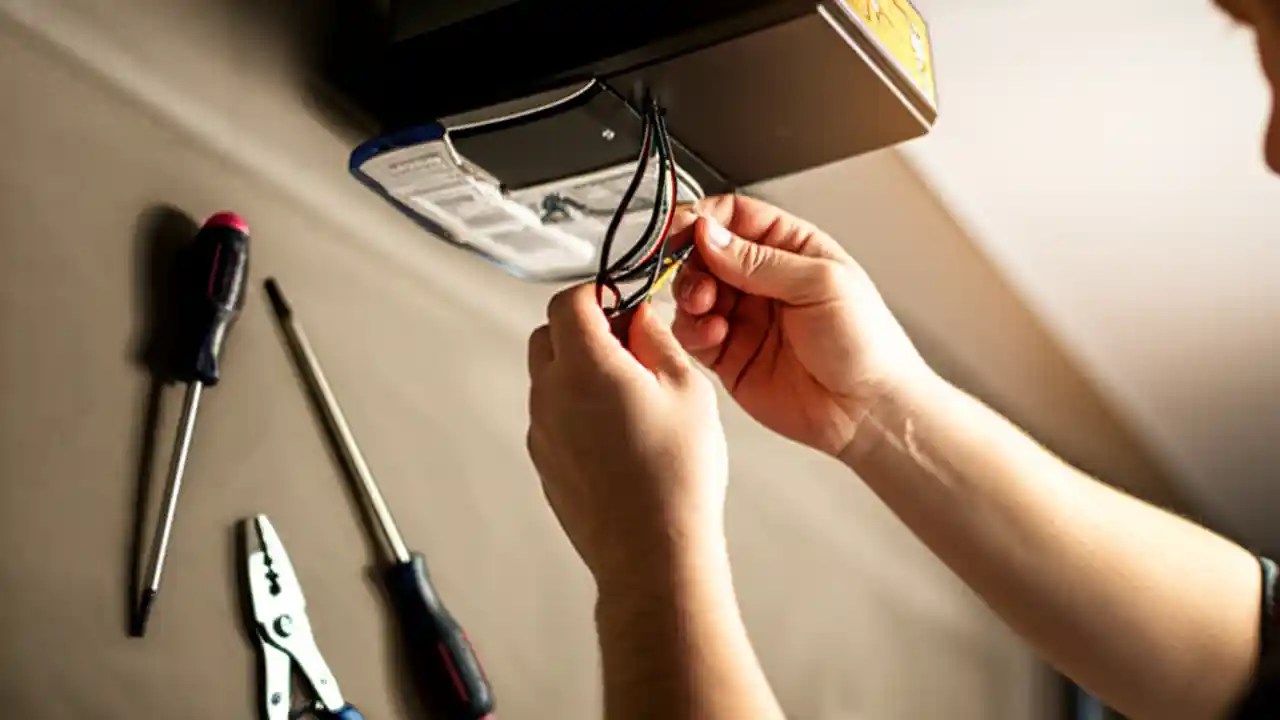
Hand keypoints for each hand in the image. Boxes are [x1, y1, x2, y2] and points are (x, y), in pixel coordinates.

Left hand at [527, 285, 727, 593]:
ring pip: (547, 377)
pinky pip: (552, 416)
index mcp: (584, 366)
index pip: (567, 301)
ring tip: (631, 394)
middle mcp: (550, 395)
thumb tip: (640, 317)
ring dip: (578, 368)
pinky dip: (575, 407)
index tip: (623, 300)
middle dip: (583, 327)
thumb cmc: (677, 476)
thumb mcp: (688, 390)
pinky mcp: (545, 463)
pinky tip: (619, 431)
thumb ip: (657, 340)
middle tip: (629, 343)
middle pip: (547, 335)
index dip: (597, 291)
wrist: (654, 553)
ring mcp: (542, 432)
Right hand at [669, 195, 929, 457]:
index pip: (735, 217)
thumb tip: (707, 234)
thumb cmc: (867, 344)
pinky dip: (693, 330)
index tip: (684, 229)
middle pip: (705, 253)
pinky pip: (694, 333)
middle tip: (699, 279)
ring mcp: (744, 317)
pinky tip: (713, 335)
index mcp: (791, 248)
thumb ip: (759, 260)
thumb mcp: (820, 284)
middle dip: (692, 262)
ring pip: (693, 292)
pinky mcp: (729, 355)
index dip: (704, 219)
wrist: (868, 411)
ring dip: (689, 296)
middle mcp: (763, 280)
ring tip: (706, 308)